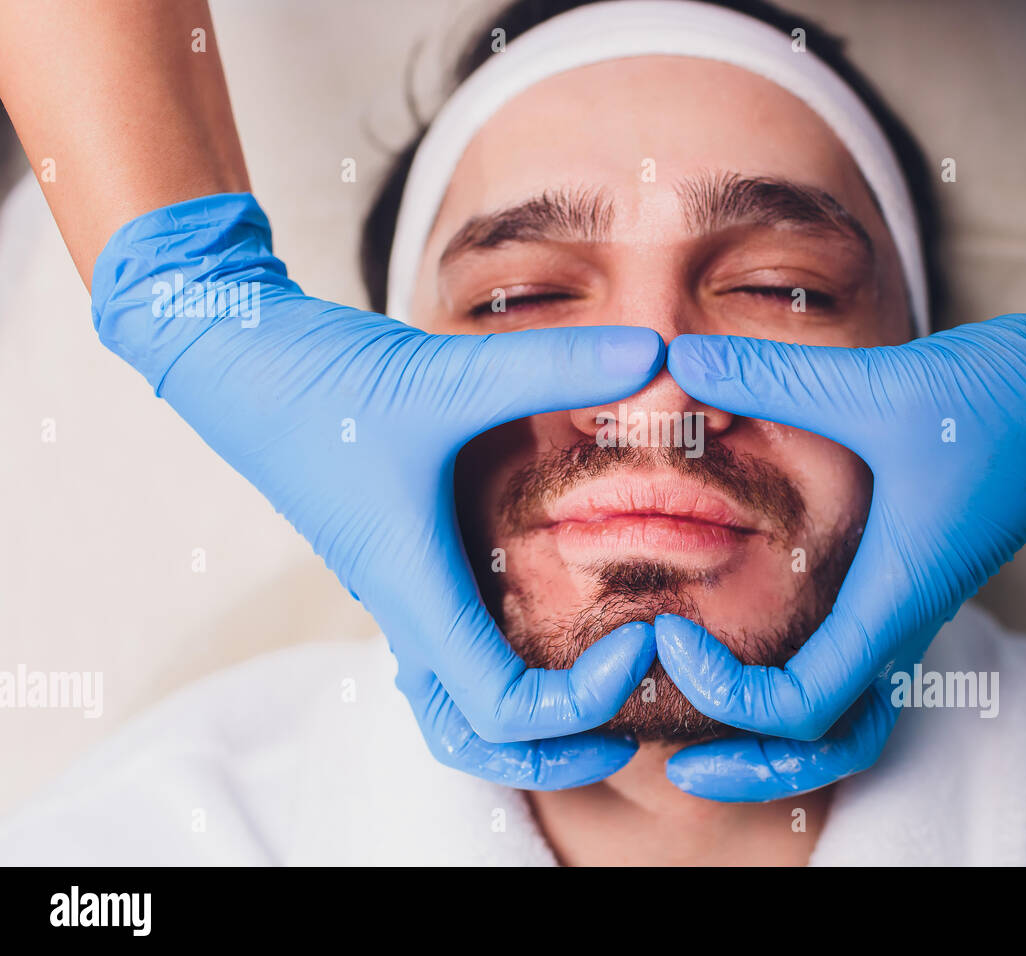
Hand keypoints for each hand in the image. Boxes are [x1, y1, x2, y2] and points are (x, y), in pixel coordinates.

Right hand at [91, 192, 665, 788]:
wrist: (233, 358)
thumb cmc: (320, 380)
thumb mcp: (445, 373)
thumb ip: (554, 366)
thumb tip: (657, 349)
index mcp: (415, 591)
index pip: (501, 709)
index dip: (582, 702)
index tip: (641, 641)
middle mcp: (407, 607)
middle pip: (472, 739)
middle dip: (556, 750)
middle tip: (632, 718)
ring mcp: (399, 590)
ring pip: (453, 702)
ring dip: (527, 719)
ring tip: (604, 685)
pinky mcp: (401, 560)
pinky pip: (451, 644)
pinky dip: (504, 660)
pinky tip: (555, 614)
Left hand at [654, 242, 1025, 800]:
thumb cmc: (1010, 397)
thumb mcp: (881, 386)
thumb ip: (774, 378)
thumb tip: (675, 359)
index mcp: (897, 598)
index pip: (803, 707)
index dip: (726, 695)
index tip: (668, 636)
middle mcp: (904, 616)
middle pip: (830, 743)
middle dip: (752, 765)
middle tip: (673, 760)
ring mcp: (912, 600)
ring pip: (850, 712)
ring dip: (777, 735)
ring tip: (700, 717)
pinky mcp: (913, 573)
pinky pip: (857, 657)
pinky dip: (800, 675)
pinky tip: (749, 635)